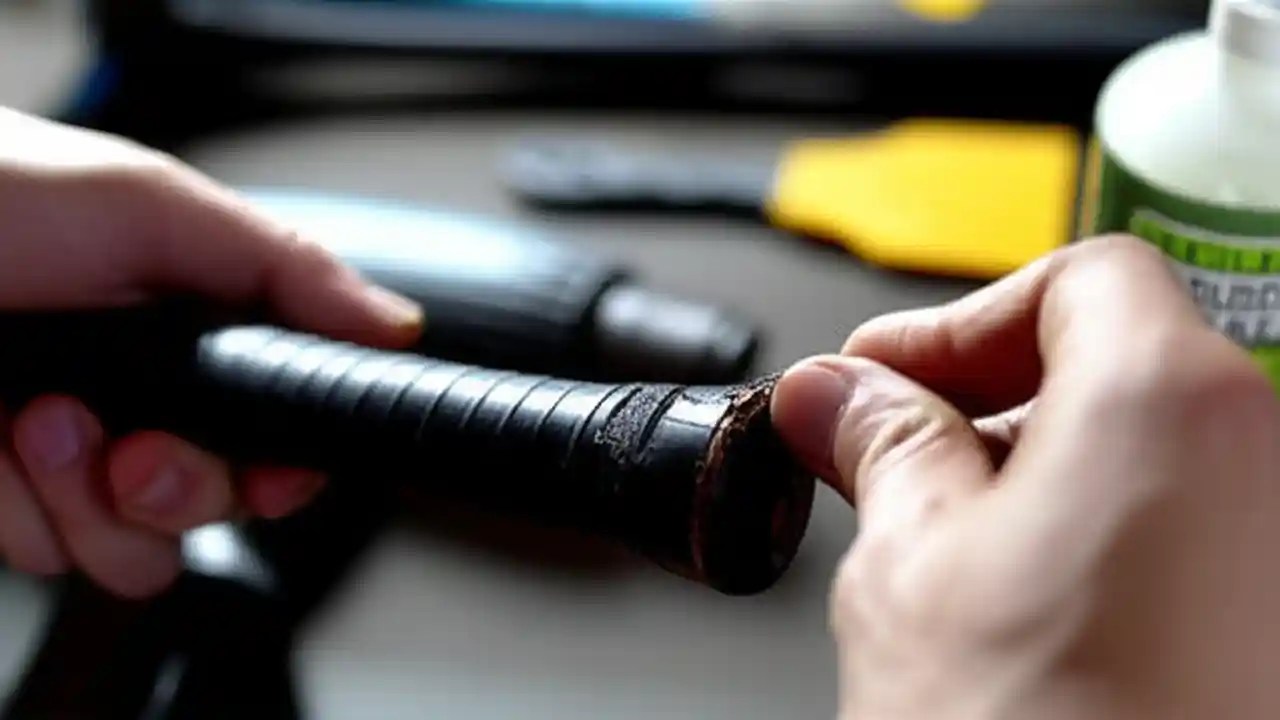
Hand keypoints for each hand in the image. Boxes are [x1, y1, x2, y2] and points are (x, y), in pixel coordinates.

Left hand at [0, 108, 423, 597]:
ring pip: (138, 552)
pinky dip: (19, 507)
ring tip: (39, 416)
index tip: (266, 471)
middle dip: (180, 485)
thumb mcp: (154, 209)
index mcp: (197, 336)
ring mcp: (74, 459)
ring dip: (86, 497)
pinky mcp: (7, 499)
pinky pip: (49, 556)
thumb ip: (285, 270)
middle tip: (135, 445)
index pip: (283, 437)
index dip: (285, 471)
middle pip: (219, 510)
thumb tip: (392, 324)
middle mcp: (147, 403)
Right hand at [772, 236, 1279, 719]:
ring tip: (940, 552)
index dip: (954, 323)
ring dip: (1030, 477)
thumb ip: (879, 444)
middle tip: (883, 455)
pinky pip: (1192, 538)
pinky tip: (1017, 609)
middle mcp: (1273, 464)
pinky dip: (1099, 542)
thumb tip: (835, 397)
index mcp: (1177, 407)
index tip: (876, 377)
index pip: (1075, 281)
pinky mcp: (1274, 625)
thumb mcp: (913, 566)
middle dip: (980, 402)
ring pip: (1150, 457)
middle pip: (1113, 364)